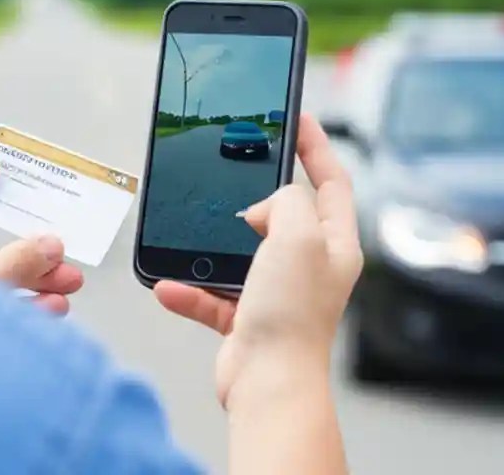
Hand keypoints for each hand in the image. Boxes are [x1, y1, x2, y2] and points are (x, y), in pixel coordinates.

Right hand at [154, 115, 361, 407]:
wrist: (269, 383)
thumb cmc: (292, 314)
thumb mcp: (298, 233)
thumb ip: (286, 200)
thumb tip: (262, 210)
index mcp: (335, 244)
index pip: (333, 181)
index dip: (317, 147)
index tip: (299, 119)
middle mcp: (311, 267)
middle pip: (286, 215)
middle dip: (257, 197)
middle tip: (235, 170)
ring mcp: (279, 293)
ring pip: (242, 254)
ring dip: (212, 248)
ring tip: (191, 235)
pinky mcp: (248, 320)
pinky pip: (213, 295)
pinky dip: (190, 290)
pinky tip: (168, 286)